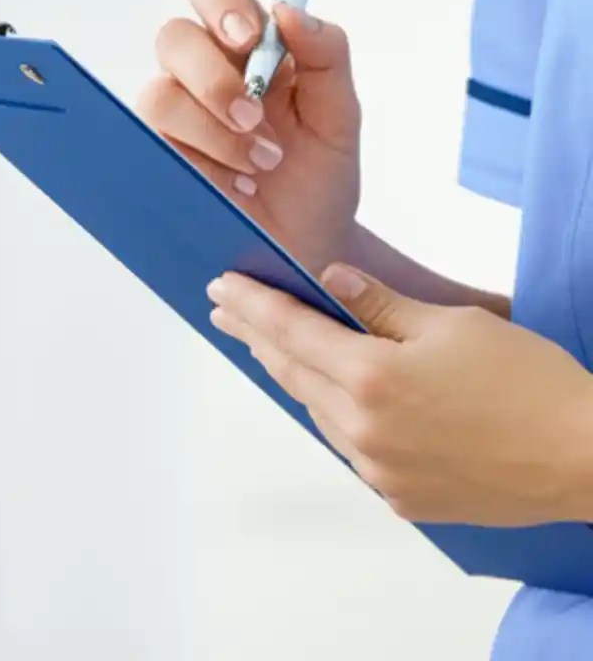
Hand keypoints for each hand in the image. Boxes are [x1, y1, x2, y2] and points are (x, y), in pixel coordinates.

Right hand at [136, 0, 361, 273]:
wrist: (305, 244)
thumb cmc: (319, 176)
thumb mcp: (340, 114)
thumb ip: (327, 54)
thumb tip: (288, 11)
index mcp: (246, 45)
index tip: (250, 37)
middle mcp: (202, 73)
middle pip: (174, 36)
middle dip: (214, 78)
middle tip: (255, 117)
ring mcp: (175, 118)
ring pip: (158, 93)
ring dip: (212, 130)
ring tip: (258, 165)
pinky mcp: (157, 159)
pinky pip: (150, 145)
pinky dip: (197, 162)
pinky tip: (230, 185)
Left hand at [206, 264, 592, 526]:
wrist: (586, 458)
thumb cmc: (531, 383)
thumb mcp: (454, 324)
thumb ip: (382, 305)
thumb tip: (331, 279)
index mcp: (373, 377)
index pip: (291, 331)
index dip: (252, 306)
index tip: (221, 288)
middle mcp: (364, 429)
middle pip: (294, 373)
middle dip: (257, 337)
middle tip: (228, 311)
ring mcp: (379, 470)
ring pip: (319, 413)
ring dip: (297, 377)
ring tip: (273, 347)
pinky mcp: (401, 498)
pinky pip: (353, 449)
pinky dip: (338, 417)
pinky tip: (338, 399)